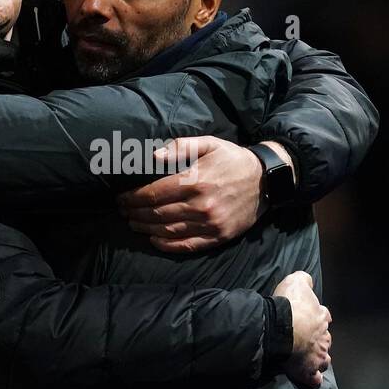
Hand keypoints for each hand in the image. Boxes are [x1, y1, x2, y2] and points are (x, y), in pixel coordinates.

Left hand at [117, 136, 293, 253]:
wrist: (266, 180)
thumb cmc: (232, 159)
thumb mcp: (209, 144)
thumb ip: (180, 148)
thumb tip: (153, 157)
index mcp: (195, 181)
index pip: (153, 193)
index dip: (133, 197)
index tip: (122, 197)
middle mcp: (201, 205)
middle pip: (157, 213)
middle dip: (135, 212)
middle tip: (123, 210)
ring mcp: (210, 224)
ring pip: (168, 230)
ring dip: (146, 228)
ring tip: (133, 223)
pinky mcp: (218, 237)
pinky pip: (186, 245)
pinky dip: (166, 244)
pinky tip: (154, 239)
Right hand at [273, 271, 330, 388]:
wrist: (281, 327)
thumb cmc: (289, 304)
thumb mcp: (296, 282)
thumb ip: (303, 280)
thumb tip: (307, 280)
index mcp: (321, 316)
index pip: (324, 317)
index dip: (319, 318)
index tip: (314, 319)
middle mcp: (323, 337)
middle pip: (325, 340)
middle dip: (319, 340)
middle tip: (308, 341)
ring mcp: (318, 355)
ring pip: (324, 359)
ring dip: (319, 359)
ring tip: (311, 360)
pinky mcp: (309, 370)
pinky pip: (314, 379)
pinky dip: (313, 379)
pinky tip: (310, 378)